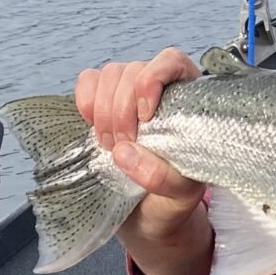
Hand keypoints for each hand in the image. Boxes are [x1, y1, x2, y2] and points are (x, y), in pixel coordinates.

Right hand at [74, 48, 205, 248]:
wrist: (149, 213)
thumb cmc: (172, 198)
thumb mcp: (178, 195)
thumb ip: (160, 175)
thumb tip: (124, 152)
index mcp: (190, 98)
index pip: (171, 60)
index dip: (152, 80)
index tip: (146, 117)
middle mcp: (161, 86)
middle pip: (133, 70)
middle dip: (121, 111)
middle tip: (121, 148)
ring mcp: (129, 92)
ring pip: (109, 74)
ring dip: (103, 111)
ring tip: (110, 146)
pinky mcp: (103, 102)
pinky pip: (87, 81)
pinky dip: (85, 101)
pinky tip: (92, 127)